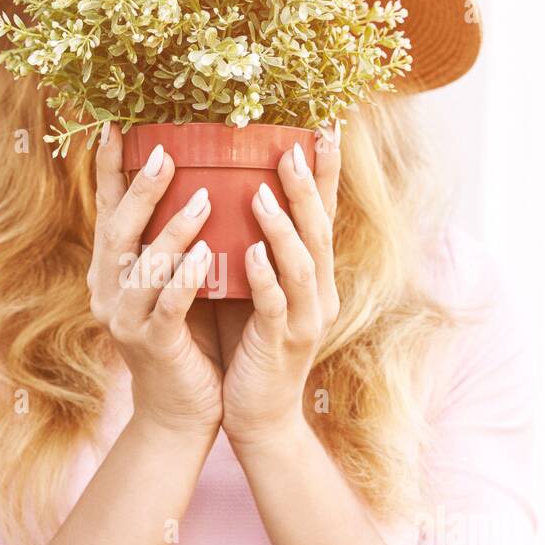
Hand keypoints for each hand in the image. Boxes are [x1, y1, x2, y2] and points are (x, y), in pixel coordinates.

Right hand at [89, 126, 222, 437]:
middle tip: (165, 153)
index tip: (114, 126)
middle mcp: (109, 292)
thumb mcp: (176, 285)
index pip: (108, 211)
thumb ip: (177, 245)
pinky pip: (169, 305)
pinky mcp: (153, 344)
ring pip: (144, 266)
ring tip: (205, 199)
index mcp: (112, 273)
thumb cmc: (188, 340)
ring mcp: (126, 320)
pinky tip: (207, 254)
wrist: (181, 412)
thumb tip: (206, 183)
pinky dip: (186, 278)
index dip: (109, 171)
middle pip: (119, 230)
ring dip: (173, 230)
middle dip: (141, 189)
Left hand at [221, 131, 340, 451]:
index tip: (324, 128)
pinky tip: (250, 254)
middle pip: (317, 229)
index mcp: (311, 274)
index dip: (324, 173)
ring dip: (283, 226)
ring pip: (302, 264)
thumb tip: (220, 194)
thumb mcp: (248, 288)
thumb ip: (246, 246)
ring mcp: (305, 318)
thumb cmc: (246, 345)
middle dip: (307, 186)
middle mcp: (317, 291)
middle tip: (295, 146)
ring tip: (261, 192)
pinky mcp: (284, 344)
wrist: (256, 415)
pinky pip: (276, 306)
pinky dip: (265, 278)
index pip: (320, 214)